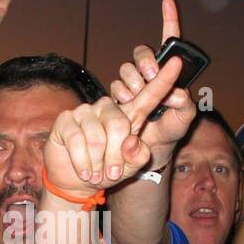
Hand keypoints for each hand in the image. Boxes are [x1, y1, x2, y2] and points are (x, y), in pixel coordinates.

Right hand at [44, 58, 182, 195]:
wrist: (76, 181)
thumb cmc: (108, 171)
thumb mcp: (130, 169)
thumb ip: (139, 157)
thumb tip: (131, 141)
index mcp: (131, 114)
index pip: (150, 94)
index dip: (163, 79)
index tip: (177, 61)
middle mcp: (109, 107)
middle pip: (119, 125)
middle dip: (116, 156)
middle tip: (112, 173)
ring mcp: (86, 111)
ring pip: (97, 137)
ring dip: (97, 163)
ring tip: (96, 174)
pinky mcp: (67, 118)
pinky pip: (77, 140)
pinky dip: (82, 163)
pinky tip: (84, 171)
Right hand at [111, 0, 197, 165]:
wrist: (145, 152)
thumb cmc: (170, 133)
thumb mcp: (185, 120)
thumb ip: (186, 104)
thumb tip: (176, 92)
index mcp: (170, 73)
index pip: (170, 42)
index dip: (170, 20)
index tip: (168, 1)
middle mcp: (150, 74)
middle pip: (143, 53)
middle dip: (147, 64)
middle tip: (152, 79)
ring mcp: (133, 83)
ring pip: (127, 69)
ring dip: (134, 84)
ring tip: (141, 102)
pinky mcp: (119, 95)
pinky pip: (116, 86)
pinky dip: (123, 96)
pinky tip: (129, 107)